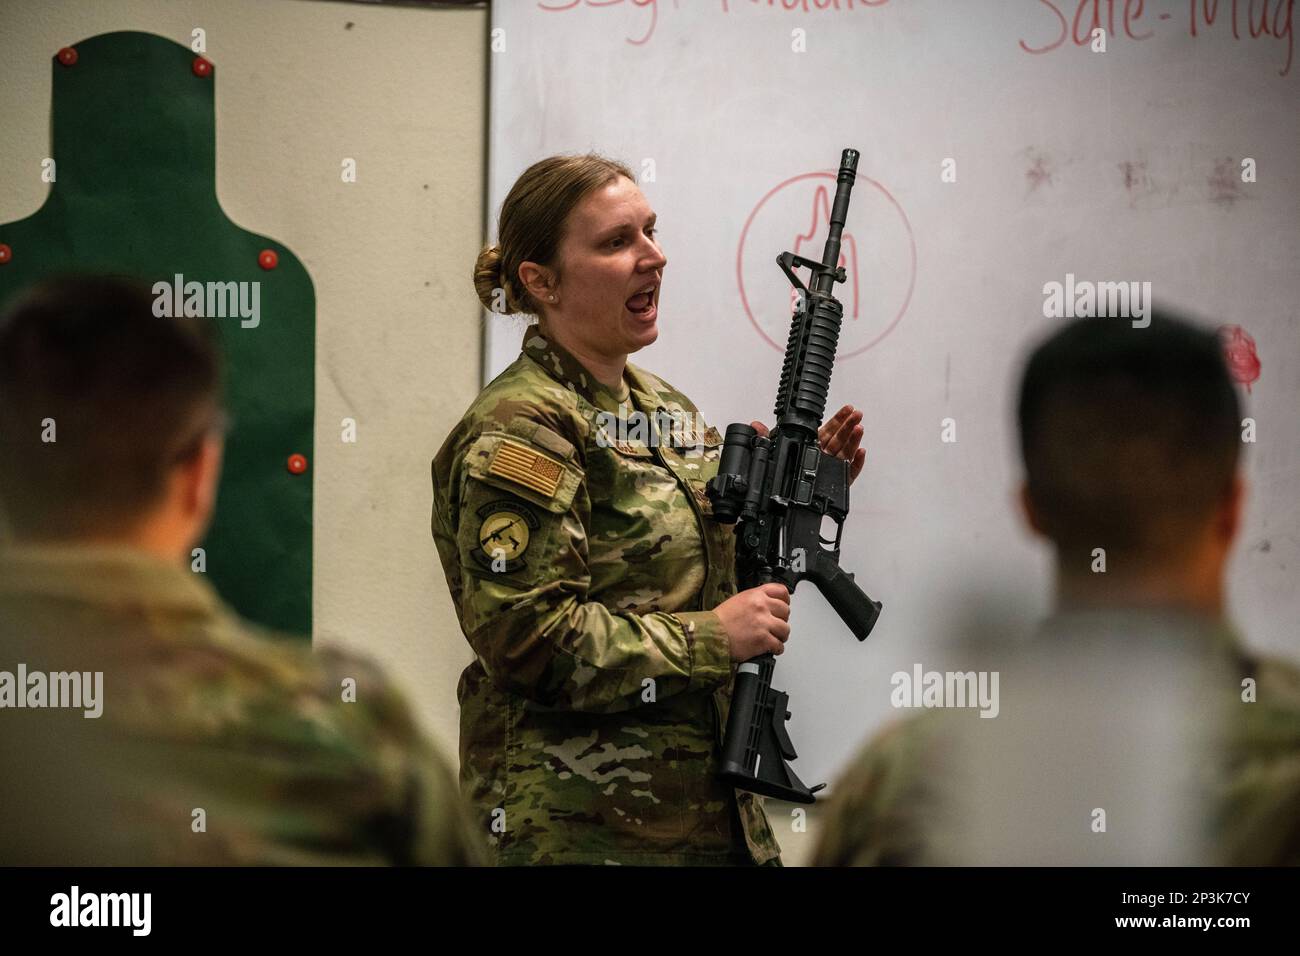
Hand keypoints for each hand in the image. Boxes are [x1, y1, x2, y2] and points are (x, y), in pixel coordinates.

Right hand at [714, 583, 791, 660]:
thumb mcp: (737, 601)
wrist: (710, 635)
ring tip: (774, 638)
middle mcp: (761, 607)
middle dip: (782, 620)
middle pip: (785, 611)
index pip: (781, 591)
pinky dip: (776, 648)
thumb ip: (755, 600)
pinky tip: (770, 648)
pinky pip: (779, 645)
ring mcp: (763, 623)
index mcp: (755, 595)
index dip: (785, 600)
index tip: (784, 605)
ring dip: (781, 635)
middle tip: (775, 625)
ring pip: (785, 629)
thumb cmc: (720, 621)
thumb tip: (768, 605)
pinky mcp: (763, 640)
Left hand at [749, 404, 865, 484]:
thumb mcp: (774, 453)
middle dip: (849, 425)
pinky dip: (857, 463)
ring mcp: (833, 468)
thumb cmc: (784, 476)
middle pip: (840, 438)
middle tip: (857, 415)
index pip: (827, 429)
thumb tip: (755, 426)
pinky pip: (850, 472)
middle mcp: (824, 456)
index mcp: (812, 446)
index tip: (847, 409)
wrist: (788, 503)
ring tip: (859, 429)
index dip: (838, 418)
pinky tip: (861, 453)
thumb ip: (766, 438)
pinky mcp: (839, 482)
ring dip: (854, 440)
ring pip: (846, 452)